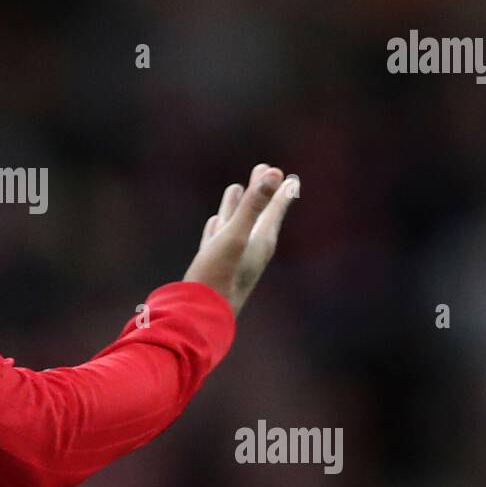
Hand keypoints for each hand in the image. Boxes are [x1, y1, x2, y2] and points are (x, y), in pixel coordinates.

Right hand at [182, 163, 298, 316]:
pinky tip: (213, 222)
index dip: (280, 191)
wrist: (198, 317)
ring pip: (236, 224)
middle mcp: (249, 250)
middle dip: (260, 191)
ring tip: (235, 188)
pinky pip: (217, 239)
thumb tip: (276, 173)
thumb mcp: (235, 236)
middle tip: (264, 169)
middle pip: (258, 214)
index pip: (274, 210)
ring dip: (237, 206)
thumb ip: (253, 206)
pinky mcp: (213, 266)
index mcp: (260, 242)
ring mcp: (231, 259)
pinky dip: (218, 226)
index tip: (287, 175)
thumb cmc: (218, 277)